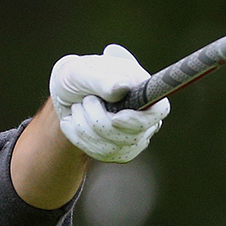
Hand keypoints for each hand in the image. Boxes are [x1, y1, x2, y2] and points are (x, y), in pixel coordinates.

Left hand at [48, 44, 170, 162]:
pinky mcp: (118, 151)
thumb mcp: (85, 71)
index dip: (138, 120)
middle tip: (86, 100)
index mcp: (143, 90)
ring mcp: (133, 137)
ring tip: (78, 108)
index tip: (115, 118)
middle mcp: (144, 116)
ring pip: (112, 147)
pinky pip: (100, 153)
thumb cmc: (79, 75)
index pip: (159, 110)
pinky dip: (79, 138)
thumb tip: (122, 88)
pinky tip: (73, 122)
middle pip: (132, 136)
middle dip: (98, 120)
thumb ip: (104, 79)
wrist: (66, 91)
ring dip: (85, 127)